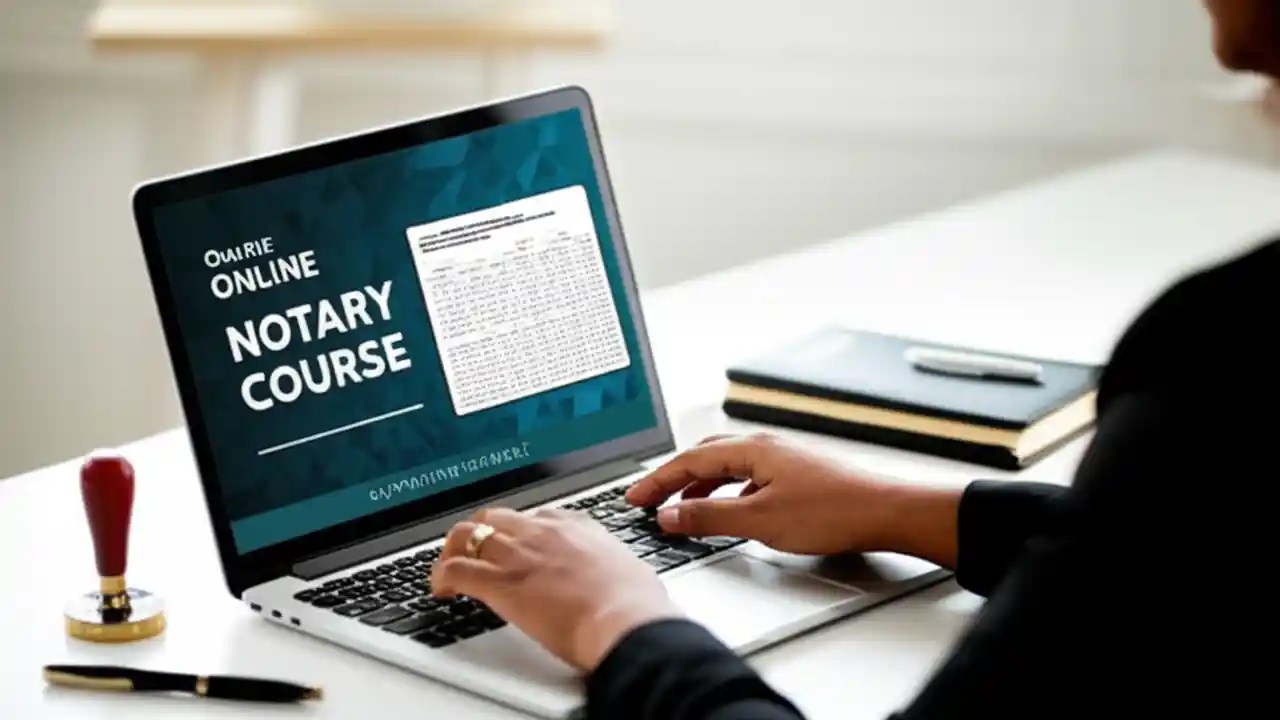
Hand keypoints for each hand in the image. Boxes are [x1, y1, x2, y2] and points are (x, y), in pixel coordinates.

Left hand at [430, 507, 681, 671]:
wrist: (624, 620)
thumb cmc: (634, 604)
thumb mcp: (629, 571)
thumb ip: (614, 569)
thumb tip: (623, 578)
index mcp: (575, 526)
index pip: (535, 516)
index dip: (518, 531)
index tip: (516, 546)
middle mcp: (542, 531)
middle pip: (494, 517)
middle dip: (479, 533)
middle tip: (473, 553)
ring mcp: (518, 553)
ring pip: (467, 534)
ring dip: (453, 551)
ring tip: (449, 569)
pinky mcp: (500, 583)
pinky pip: (455, 570)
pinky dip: (441, 577)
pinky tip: (441, 590)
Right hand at [627, 433, 960, 565]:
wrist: (885, 512)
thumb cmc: (832, 511)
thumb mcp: (759, 520)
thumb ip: (709, 518)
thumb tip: (670, 515)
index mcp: (751, 449)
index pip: (688, 461)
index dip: (657, 482)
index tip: (634, 497)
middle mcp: (765, 446)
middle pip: (704, 457)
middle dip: (673, 479)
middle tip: (649, 499)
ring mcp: (782, 459)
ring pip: (727, 469)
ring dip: (699, 488)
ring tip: (682, 509)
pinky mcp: (796, 475)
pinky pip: (746, 478)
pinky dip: (725, 493)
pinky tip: (729, 512)